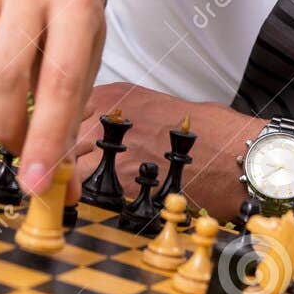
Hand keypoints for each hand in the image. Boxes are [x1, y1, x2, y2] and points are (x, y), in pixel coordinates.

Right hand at [0, 0, 107, 194]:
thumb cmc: (66, 21)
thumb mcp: (85, 61)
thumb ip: (70, 123)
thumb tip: (63, 193)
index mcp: (77, 4)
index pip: (58, 83)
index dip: (44, 141)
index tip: (34, 184)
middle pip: (3, 75)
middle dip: (5, 126)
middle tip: (13, 141)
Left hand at [70, 81, 264, 223]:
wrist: (232, 156)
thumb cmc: (204, 132)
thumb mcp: (153, 103)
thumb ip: (118, 112)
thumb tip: (94, 127)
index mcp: (115, 96)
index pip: (63, 109)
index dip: (61, 129)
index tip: (61, 140)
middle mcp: (108, 119)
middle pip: (60, 136)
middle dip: (62, 153)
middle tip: (64, 167)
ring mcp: (112, 151)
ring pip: (69, 165)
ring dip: (71, 176)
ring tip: (79, 185)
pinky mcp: (121, 184)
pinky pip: (87, 191)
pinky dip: (89, 196)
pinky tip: (99, 197)